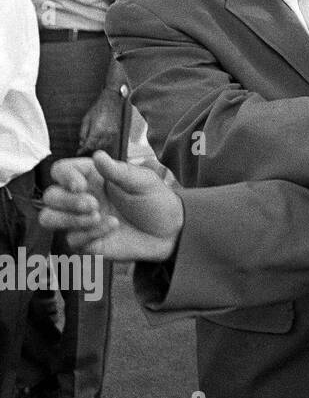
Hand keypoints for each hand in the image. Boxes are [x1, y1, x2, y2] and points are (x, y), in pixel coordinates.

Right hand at [38, 151, 182, 261]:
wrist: (170, 231)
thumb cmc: (156, 201)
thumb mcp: (143, 181)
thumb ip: (119, 171)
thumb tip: (98, 156)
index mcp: (92, 177)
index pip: (61, 171)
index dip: (64, 177)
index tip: (80, 185)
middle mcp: (82, 198)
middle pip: (50, 196)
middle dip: (67, 201)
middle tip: (94, 205)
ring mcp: (81, 220)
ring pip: (49, 218)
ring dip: (69, 218)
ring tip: (97, 216)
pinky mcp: (86, 241)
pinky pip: (72, 240)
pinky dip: (90, 234)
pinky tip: (112, 227)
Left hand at [78, 88, 123, 154]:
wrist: (111, 102)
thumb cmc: (97, 108)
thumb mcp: (86, 119)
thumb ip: (83, 132)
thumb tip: (81, 143)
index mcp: (97, 130)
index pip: (89, 144)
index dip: (83, 150)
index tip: (78, 152)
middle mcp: (106, 133)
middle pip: (96, 146)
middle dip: (89, 148)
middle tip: (83, 148)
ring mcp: (112, 133)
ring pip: (103, 145)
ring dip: (96, 146)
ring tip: (90, 145)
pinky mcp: (116, 132)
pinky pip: (109, 142)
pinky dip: (103, 144)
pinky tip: (99, 141)